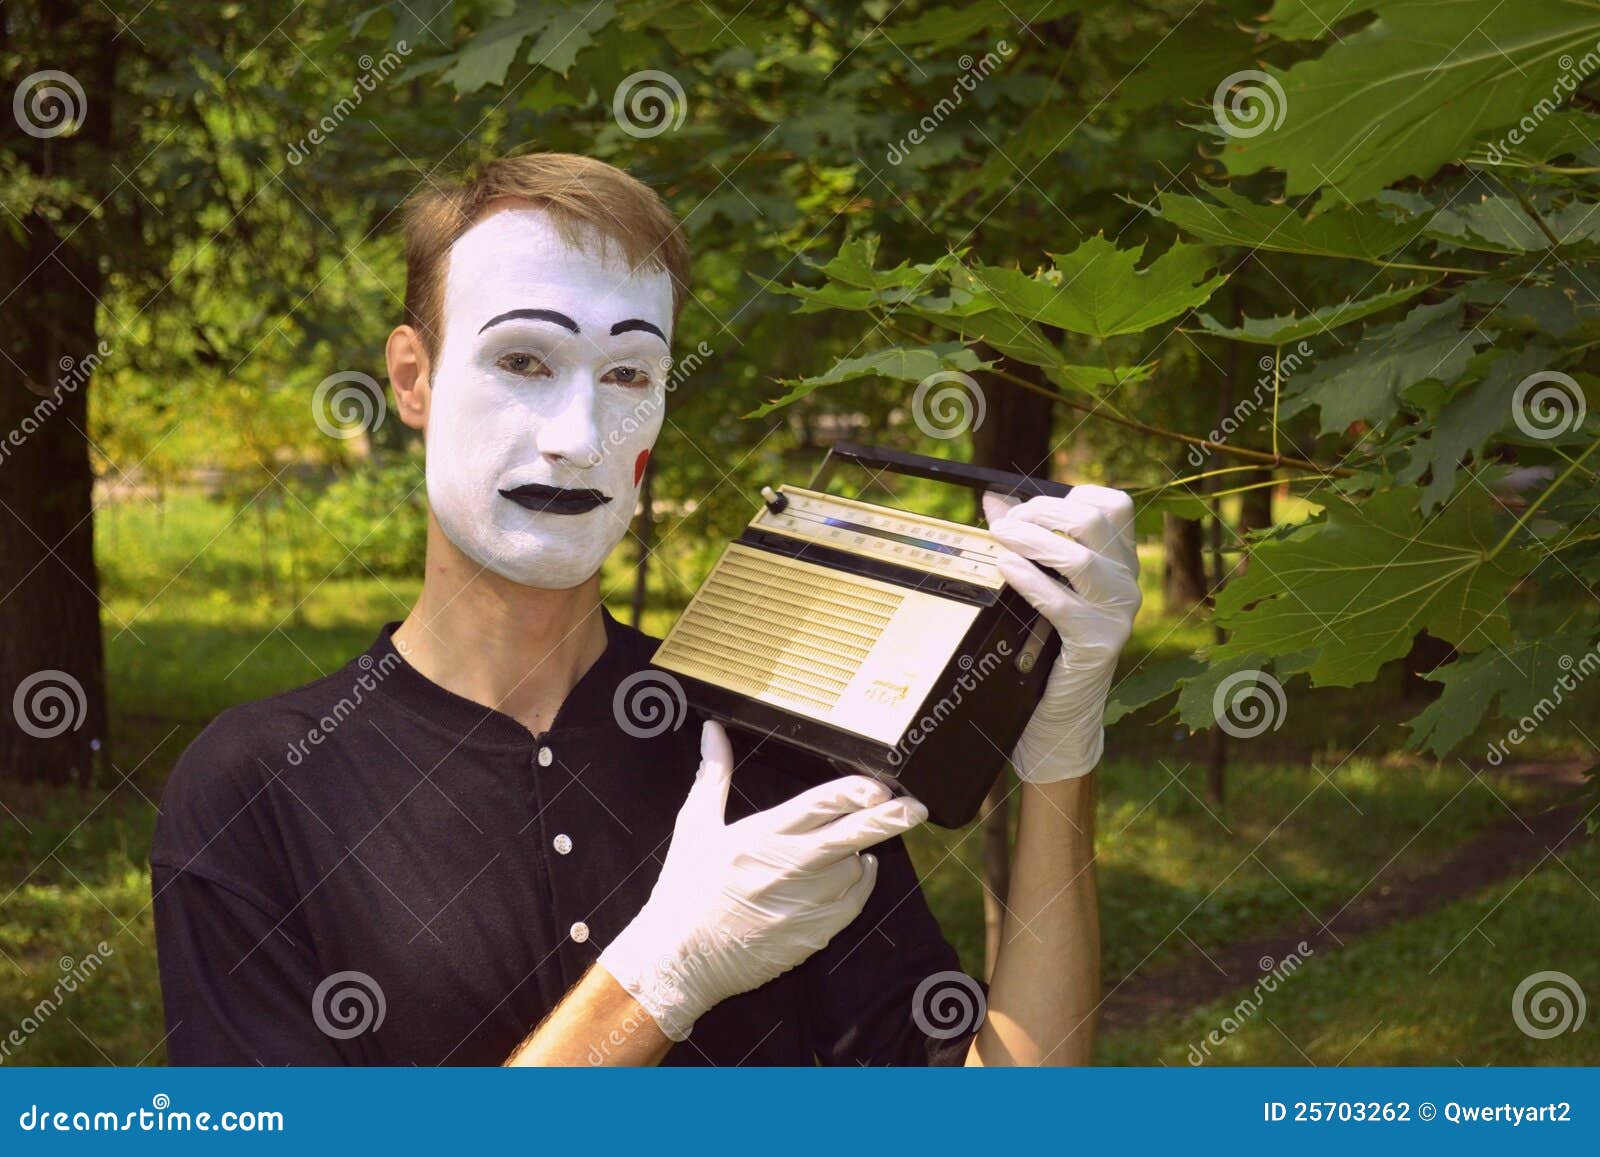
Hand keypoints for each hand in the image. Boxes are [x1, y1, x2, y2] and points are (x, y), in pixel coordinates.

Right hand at [598, 721, 927, 1039]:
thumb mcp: (694, 826)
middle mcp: (787, 869)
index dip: (856, 791)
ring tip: (844, 846)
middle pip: (851, 836)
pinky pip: (854, 904)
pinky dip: (861, 884)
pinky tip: (856, 870)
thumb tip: (712, 729)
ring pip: (854, 869)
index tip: (880, 784)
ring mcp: (804, 905)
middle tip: (917, 807)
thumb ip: (713, 774)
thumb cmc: (684, 892)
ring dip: (858, 853)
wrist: (678, 960)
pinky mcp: (813, 935)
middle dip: (889, 819)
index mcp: (761, 837)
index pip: (820, 804)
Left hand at [982, 486, 1140, 781]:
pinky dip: (1029, 579)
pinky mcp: (1098, 644)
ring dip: (1033, 540)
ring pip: (1082, 558)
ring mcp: (1117, 614)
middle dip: (1043, 513)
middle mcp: (1126, 583)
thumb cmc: (1044, 645)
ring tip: (998, 538)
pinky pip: (1062, 603)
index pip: (1114, 505)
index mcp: (1119, 563)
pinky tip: (1005, 568)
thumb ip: (1025, 541)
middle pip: (1096, 520)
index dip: (1069, 496)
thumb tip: (993, 499)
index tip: (1028, 507)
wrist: (1057, 715)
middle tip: (1003, 523)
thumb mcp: (1041, 585)